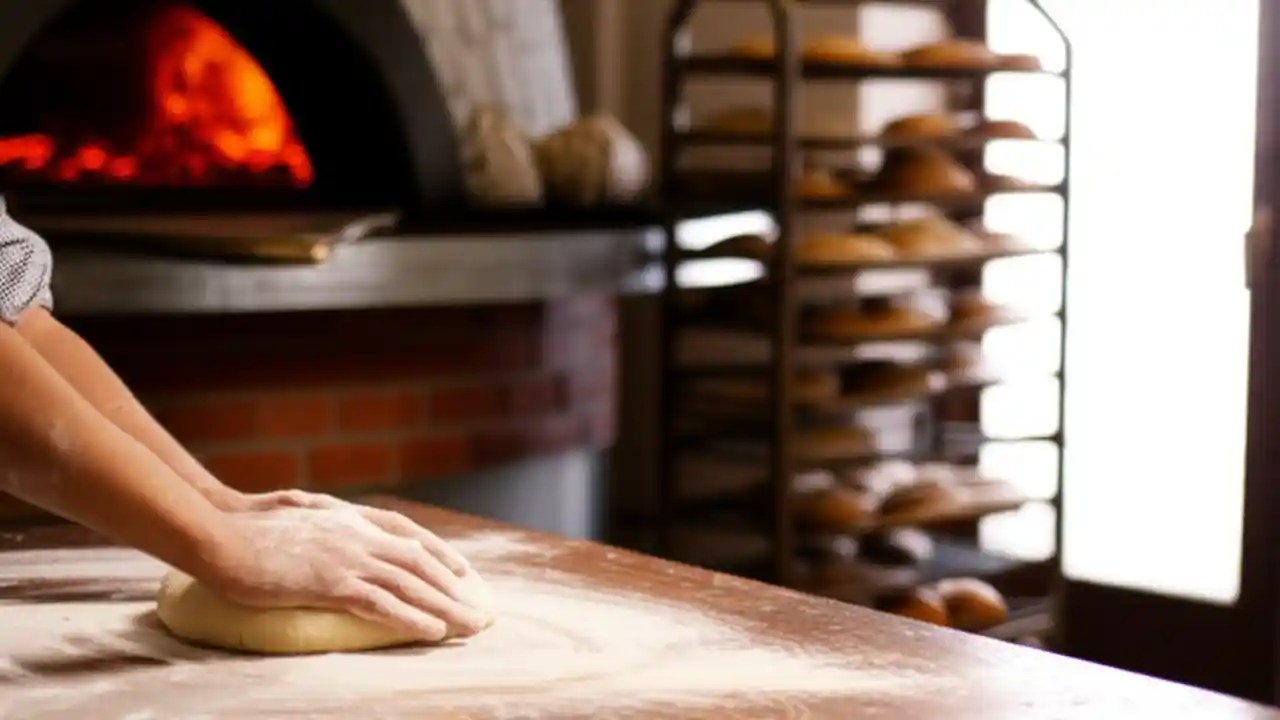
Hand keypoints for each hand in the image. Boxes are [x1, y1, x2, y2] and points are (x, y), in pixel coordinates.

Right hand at [200, 507, 491, 641]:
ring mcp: (346, 557)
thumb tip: (321, 513)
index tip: (460, 569)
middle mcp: (355, 533)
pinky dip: (412, 617)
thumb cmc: (243, 521)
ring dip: (444, 606)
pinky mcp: (331, 583)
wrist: (217, 530)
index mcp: (347, 515)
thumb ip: (317, 513)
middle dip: (452, 586)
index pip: (405, 531)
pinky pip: (382, 603)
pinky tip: (433, 631)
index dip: (437, 550)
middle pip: (418, 561)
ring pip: (409, 583)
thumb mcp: (292, 507)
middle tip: (478, 610)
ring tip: (469, 626)